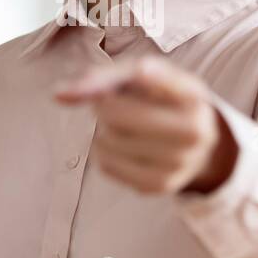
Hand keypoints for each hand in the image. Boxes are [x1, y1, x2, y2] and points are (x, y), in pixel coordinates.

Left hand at [53, 54, 237, 194]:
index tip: (141, 71)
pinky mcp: (157, 186)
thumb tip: (59, 94)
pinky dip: (104, 151)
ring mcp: (177, 163)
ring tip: (122, 125)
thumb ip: (105, 77)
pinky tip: (123, 146)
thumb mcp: (146, 77)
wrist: (198, 145)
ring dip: (103, 129)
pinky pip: (107, 164)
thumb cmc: (162, 101)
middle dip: (102, 105)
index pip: (160, 80)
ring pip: (109, 141)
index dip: (145, 75)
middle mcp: (193, 132)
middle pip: (117, 114)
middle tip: (108, 102)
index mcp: (194, 96)